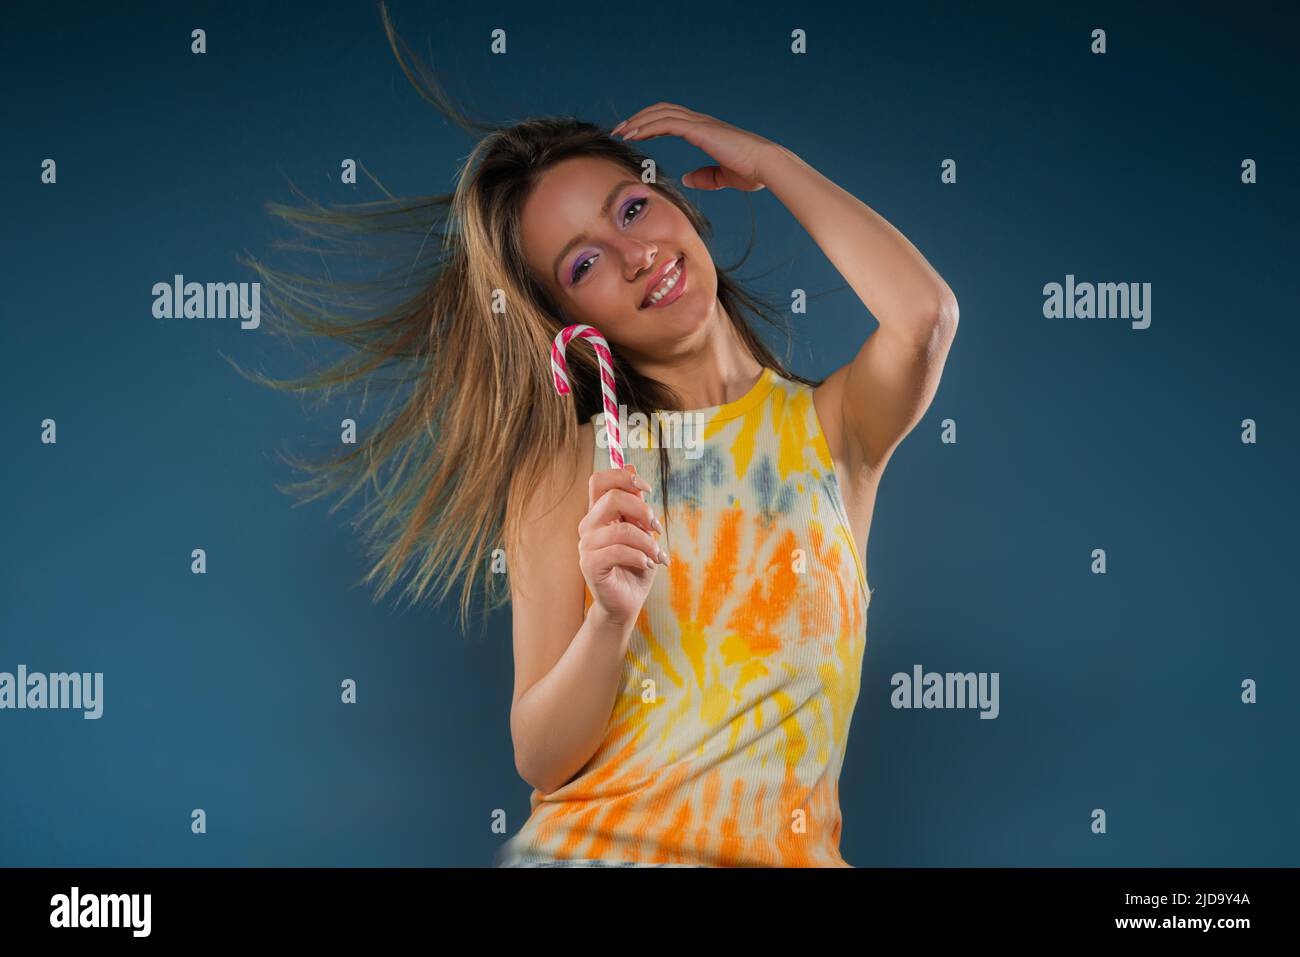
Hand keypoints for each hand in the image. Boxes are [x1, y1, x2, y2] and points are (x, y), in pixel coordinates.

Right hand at [578, 464, 668, 628]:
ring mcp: (586, 545)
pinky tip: (647, 564)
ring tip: (657, 555)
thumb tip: (629, 463)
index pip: (599, 480)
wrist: (628, 602)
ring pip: (622, 529)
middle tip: (656, 527)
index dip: (623, 476)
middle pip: (613, 497)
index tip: (646, 489)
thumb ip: (635, 503)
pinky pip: (618, 551)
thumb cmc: (636, 565)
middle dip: (642, 509)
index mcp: (599, 513)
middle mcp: (589, 526)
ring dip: (647, 542)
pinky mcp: (589, 565)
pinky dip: (640, 557)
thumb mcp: (642, 531)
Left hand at [612, 102, 777, 191]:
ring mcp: (700, 123)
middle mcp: (701, 122)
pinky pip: (667, 122)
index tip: (634, 135)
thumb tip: (688, 178)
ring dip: (638, 121)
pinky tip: (634, 135)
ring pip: (661, 113)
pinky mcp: (700, 130)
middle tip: (620, 130)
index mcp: (706, 130)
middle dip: (639, 118)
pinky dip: (648, 126)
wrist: (766, 166)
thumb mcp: (723, 177)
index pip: (672, 119)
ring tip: (621, 131)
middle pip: (662, 110)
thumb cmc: (751, 172)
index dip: (651, 124)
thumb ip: (706, 176)